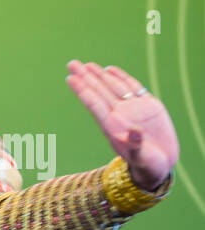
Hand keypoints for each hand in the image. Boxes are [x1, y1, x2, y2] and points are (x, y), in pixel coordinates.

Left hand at [65, 61, 177, 189]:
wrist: (159, 166)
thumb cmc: (147, 166)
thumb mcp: (141, 158)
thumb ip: (135, 145)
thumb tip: (133, 131)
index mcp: (113, 126)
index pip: (94, 103)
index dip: (82, 90)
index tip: (69, 78)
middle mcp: (119, 115)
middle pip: (99, 91)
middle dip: (85, 77)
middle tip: (71, 63)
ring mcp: (132, 109)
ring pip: (112, 87)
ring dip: (99, 75)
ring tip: (86, 64)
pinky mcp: (147, 106)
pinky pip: (132, 87)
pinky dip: (121, 77)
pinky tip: (110, 69)